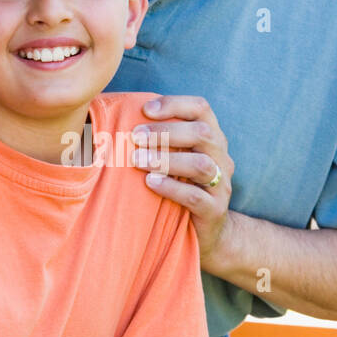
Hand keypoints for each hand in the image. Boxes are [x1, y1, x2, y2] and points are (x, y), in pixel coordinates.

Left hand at [130, 94, 234, 266]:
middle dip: (166, 132)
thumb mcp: (172, 158)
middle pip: (202, 133)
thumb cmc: (179, 185)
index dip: (174, 104)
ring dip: (167, 159)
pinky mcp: (215, 210)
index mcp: (211, 137)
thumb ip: (157, 138)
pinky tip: (151, 183)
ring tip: (138, 161)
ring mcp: (221, 185)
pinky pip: (196, 197)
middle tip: (135, 137)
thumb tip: (114, 117)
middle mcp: (221, 157)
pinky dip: (172, 188)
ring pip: (202, 164)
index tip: (144, 110)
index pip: (201, 108)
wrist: (206, 232)